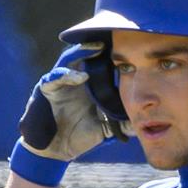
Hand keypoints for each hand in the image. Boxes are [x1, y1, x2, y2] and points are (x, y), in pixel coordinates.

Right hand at [17, 44, 122, 164]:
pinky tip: (82, 77)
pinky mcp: (47, 89)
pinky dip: (68, 75)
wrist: (57, 150)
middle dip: (97, 45)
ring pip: (69, 59)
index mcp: (88, 86)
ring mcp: (60, 82)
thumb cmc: (79, 136)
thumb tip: (140, 124)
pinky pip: (55, 77)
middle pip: (85, 55)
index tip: (128, 48)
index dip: (111, 55)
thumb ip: (120, 124)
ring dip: (82, 51)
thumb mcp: (103, 129)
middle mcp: (74, 79)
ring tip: (97, 48)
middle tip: (113, 37)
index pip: (99, 63)